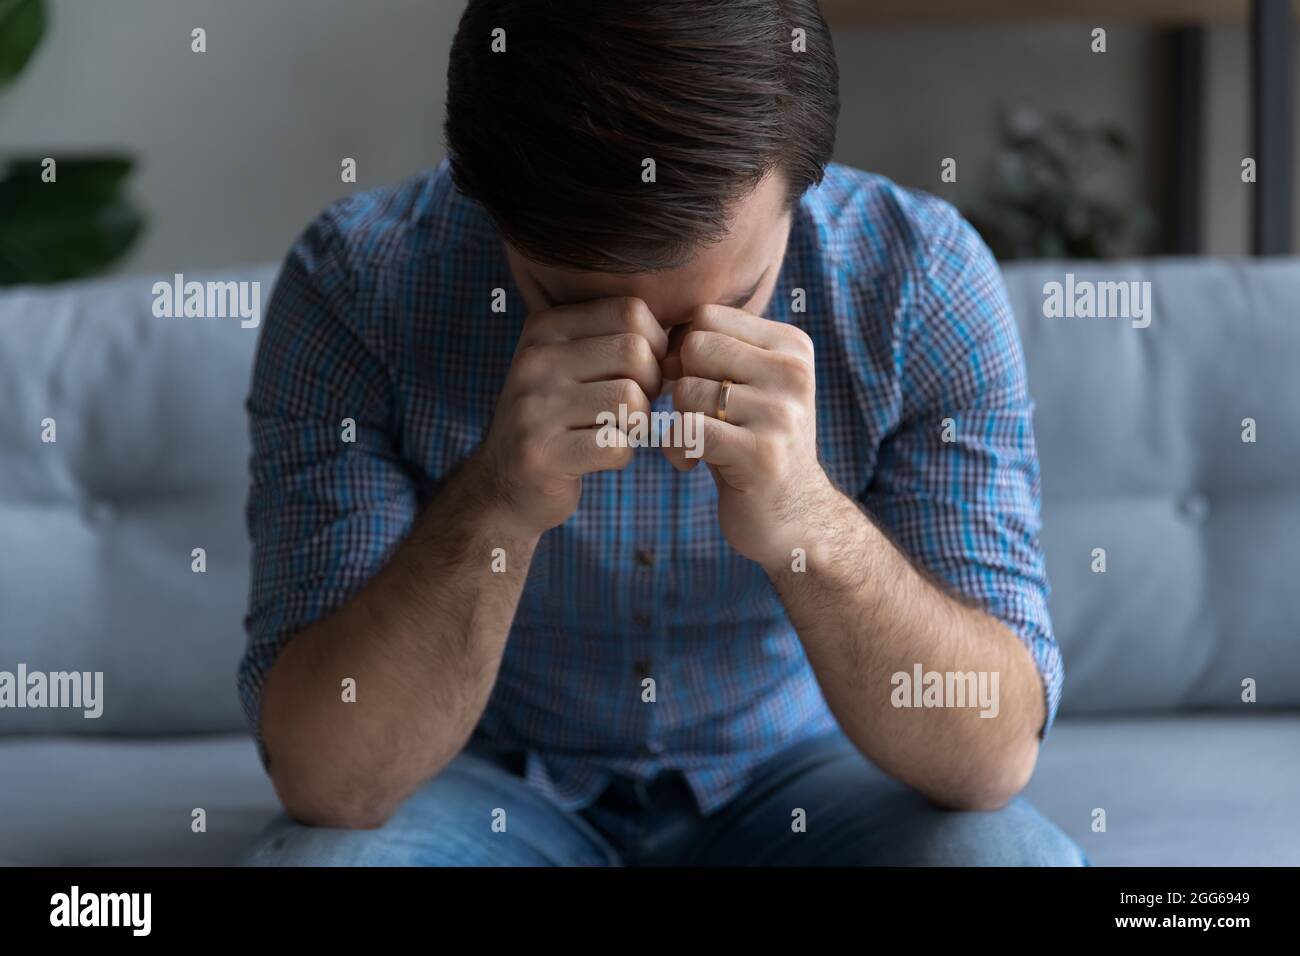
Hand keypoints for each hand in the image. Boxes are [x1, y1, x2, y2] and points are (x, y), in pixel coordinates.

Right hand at [477, 297, 665, 537]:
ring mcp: (533, 408)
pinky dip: (622, 455)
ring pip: (631, 399)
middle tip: (634, 406)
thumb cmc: (558, 418)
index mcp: (544, 328)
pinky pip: (618, 446)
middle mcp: (534, 361)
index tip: (643, 371)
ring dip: (638, 423)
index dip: (655, 344)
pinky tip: (599, 456)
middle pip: (635, 352)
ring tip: (616, 430)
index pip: (630, 311)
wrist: (502, 484)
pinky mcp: (542, 454)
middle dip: (651, 384)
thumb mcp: (572, 363)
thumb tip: (687, 330)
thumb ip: (617, 338)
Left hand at [661, 305, 837, 571]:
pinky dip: (675, 449)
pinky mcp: (761, 454)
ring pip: (687, 390)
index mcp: (792, 347)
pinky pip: (687, 429)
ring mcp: (781, 413)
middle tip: (696, 415)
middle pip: (695, 347)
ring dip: (679, 421)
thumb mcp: (749, 385)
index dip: (685, 351)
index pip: (707, 316)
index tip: (698, 385)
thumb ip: (716, 350)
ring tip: (700, 443)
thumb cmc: (754, 443)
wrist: (794, 516)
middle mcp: (793, 373)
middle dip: (682, 381)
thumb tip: (655, 330)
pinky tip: (690, 463)